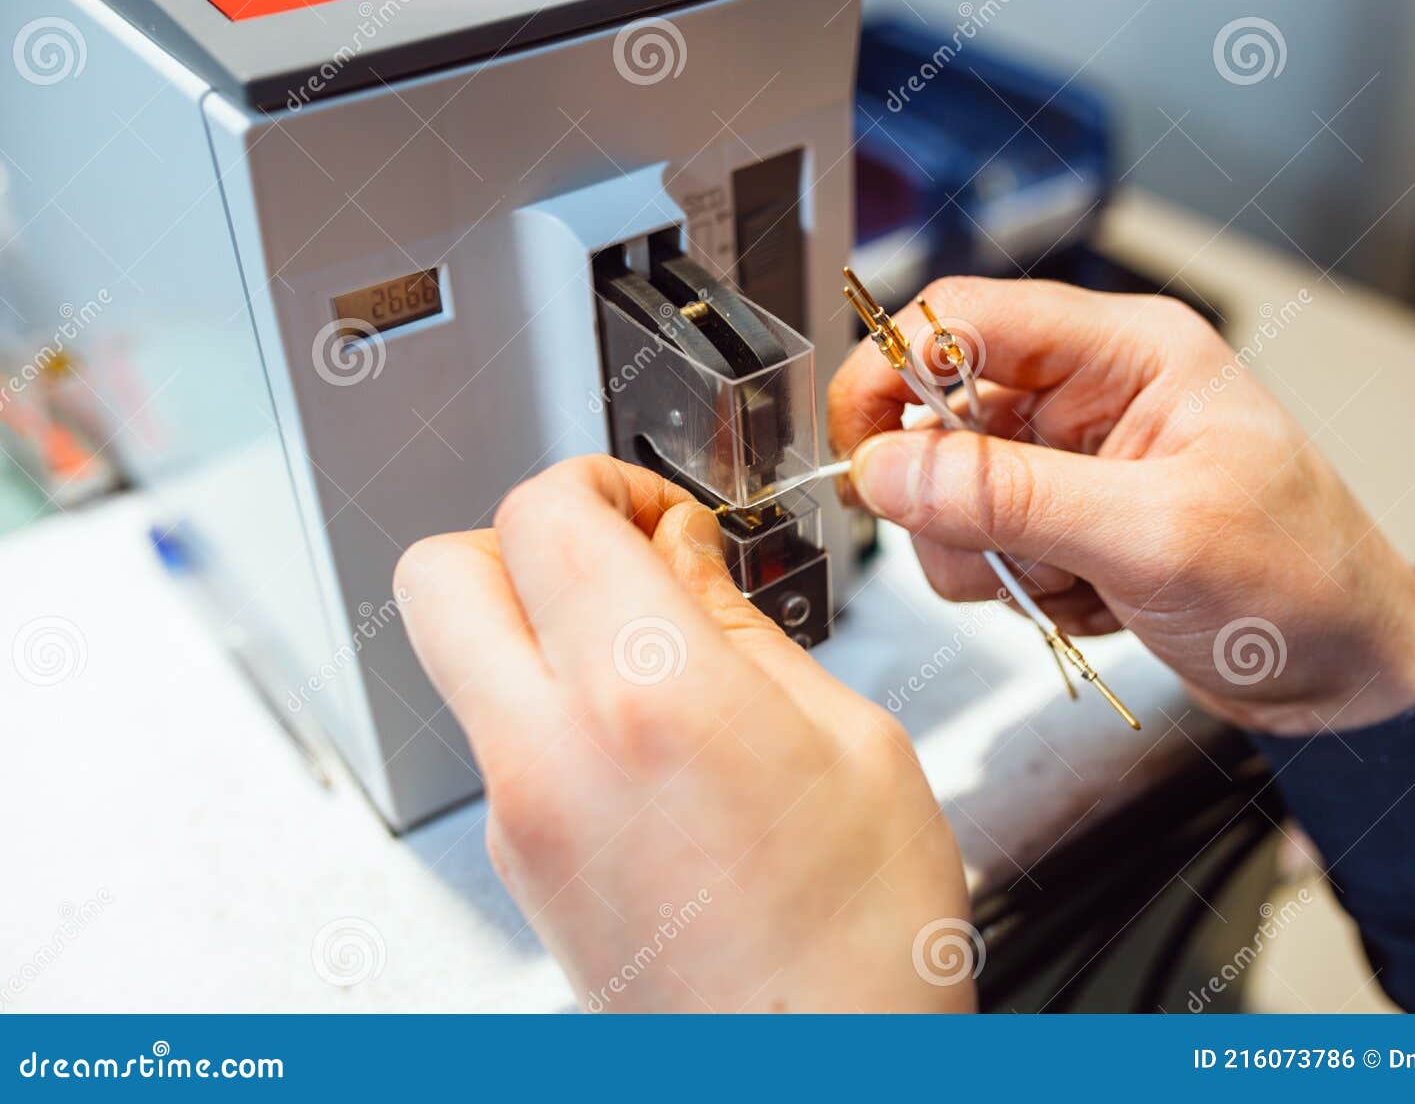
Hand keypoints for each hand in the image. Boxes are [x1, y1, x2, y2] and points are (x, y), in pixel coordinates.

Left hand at [394, 456, 972, 1011]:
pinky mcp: (524, 864)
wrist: (818, 1085)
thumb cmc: (864, 946)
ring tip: (648, 640)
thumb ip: (741, 628)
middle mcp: (551, 754)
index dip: (601, 481)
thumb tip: (683, 551)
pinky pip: (497, 731)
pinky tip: (647, 720)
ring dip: (533, 614)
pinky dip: (547, 691)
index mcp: (650, 696)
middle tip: (618, 551)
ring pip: (460, 654)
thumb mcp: (850, 742)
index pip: (543, 515)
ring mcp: (522, 818)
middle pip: (441, 572)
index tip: (657, 509)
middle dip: (522, 533)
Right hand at [828, 277, 1414, 736]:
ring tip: (1077, 585)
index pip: (965, 320)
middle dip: (955, 500)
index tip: (859, 446)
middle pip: (941, 415)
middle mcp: (1087, 395)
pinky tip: (1092, 603)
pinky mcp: (1063, 523)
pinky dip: (1018, 591)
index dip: (894, 371)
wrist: (1347, 672)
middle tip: (1001, 551)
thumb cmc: (1300, 580)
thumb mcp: (1154, 535)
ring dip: (991, 558)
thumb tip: (889, 469)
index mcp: (1125, 352)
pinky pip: (981, 548)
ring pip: (949, 494)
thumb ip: (1012, 498)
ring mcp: (1071, 463)